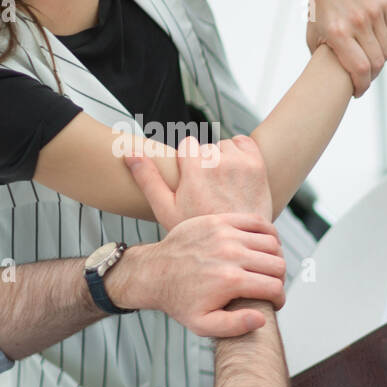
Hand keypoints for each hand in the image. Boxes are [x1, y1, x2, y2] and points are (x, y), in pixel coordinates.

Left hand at [110, 214, 285, 335]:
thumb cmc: (180, 301)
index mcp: (229, 281)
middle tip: (270, 286)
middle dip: (279, 280)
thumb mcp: (202, 325)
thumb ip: (234, 327)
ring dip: (275, 258)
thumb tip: (262, 318)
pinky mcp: (220, 221)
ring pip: (272, 244)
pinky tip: (263, 247)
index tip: (274, 303)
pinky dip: (269, 235)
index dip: (279, 299)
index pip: (274, 287)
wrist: (153, 272)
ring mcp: (225, 234)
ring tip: (266, 269)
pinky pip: (259, 222)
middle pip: (278, 265)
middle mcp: (230, 254)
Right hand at [125, 134, 274, 225]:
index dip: (189, 162)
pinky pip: (245, 143)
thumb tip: (129, 152)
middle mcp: (217, 162)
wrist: (240, 243)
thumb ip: (147, 179)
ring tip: (224, 184)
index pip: (188, 145)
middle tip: (210, 188)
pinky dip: (242, 152)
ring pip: (226, 145)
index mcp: (194, 168)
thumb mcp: (167, 209)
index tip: (194, 181)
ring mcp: (240, 163)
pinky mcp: (257, 165)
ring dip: (225, 157)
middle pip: (207, 147)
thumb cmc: (201, 229)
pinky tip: (238, 174)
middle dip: (207, 162)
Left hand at [305, 0, 386, 97]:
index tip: (358, 91)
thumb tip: (328, 80)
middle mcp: (357, 22)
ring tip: (372, 60)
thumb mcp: (313, 32)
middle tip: (365, 77)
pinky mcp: (385, 3)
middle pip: (377, 62)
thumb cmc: (320, 5)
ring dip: (382, 59)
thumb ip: (321, 56)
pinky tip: (382, 46)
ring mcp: (373, 11)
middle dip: (372, 75)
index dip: (362, 86)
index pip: (360, 69)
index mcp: (338, 32)